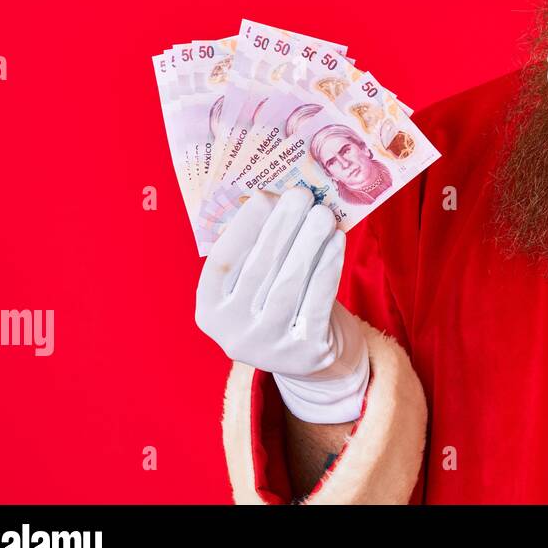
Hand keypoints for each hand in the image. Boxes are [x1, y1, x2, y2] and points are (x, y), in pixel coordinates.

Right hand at [195, 186, 367, 423]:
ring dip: (309, 242)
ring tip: (324, 213)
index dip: (243, 227)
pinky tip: (337, 241)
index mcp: (210, 310)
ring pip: (291, 283)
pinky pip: (319, 301)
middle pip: (260, 269)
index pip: (221, 263)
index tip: (265, 195)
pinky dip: (329, 267)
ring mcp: (269, 347)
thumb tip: (274, 198)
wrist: (305, 353)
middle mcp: (232, 332)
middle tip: (301, 194)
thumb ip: (256, 246)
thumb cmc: (275, 302)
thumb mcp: (254, 282)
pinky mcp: (306, 352)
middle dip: (283, 227)